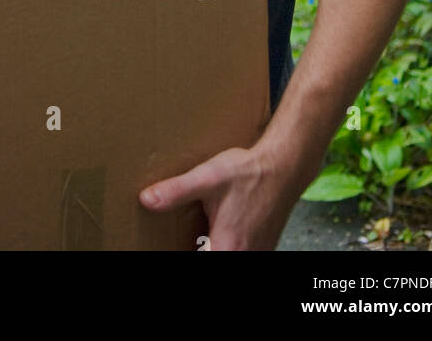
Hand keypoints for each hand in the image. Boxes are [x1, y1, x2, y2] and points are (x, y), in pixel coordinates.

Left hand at [139, 141, 303, 251]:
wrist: (283, 167)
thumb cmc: (248, 173)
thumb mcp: (208, 177)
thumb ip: (177, 191)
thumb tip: (147, 199)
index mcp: (227, 247)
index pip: (199, 264)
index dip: (187, 252)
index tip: (179, 243)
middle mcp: (244, 256)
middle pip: (214, 261)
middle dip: (198, 248)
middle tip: (193, 233)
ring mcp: (256, 254)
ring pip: (226, 257)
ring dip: (212, 248)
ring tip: (204, 232)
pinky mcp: (262, 248)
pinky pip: (239, 253)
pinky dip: (227, 246)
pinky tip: (219, 231)